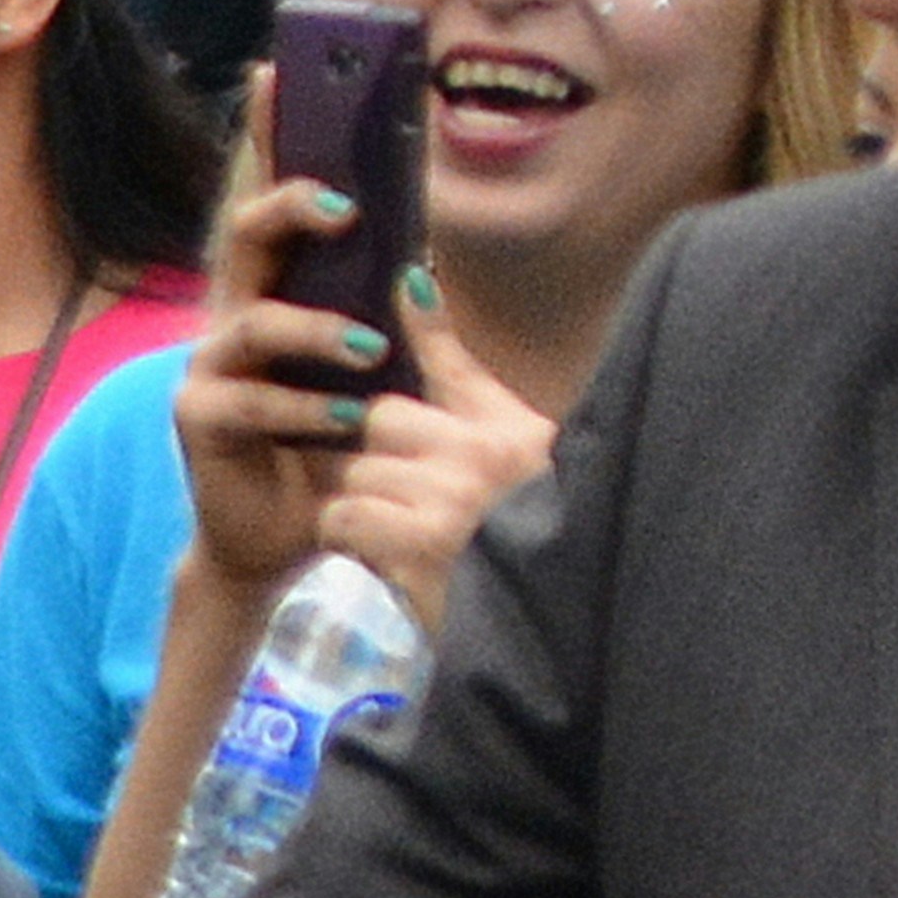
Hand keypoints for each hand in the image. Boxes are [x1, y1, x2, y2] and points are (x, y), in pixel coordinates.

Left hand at [313, 296, 555, 591]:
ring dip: (357, 505)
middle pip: (380, 424)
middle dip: (375, 457)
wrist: (554, 614)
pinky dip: (349, 540)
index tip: (400, 319)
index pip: (445, 364)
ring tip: (385, 531)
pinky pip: (344, 523)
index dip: (414, 355)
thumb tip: (414, 282)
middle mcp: (477, 457)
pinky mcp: (412, 555)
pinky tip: (378, 557)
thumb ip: (459, 374)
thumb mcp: (518, 450)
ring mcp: (444, 506)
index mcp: (508, 430)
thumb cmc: (534, 529)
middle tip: (391, 491)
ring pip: (353, 476)